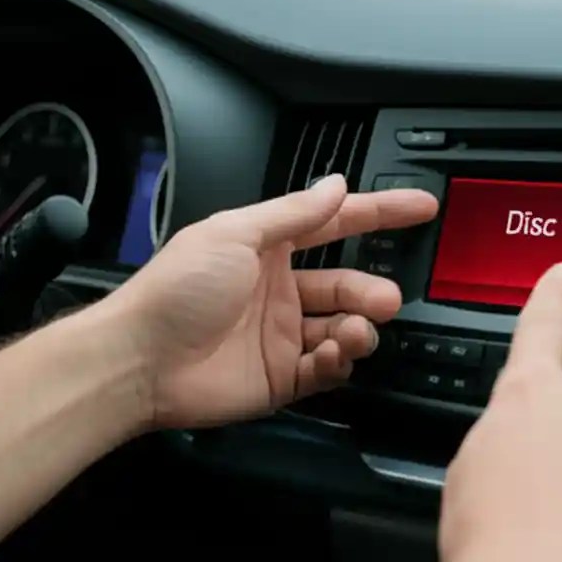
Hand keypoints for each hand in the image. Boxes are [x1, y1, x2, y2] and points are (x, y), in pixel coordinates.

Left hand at [101, 174, 437, 428]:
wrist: (139, 361)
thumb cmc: (176, 290)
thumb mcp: (235, 233)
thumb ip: (293, 213)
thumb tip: (336, 184)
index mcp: (267, 248)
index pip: (336, 223)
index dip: (380, 214)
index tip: (421, 207)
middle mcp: (278, 290)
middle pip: (346, 285)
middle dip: (371, 290)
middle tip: (385, 299)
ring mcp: (280, 335)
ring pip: (342, 328)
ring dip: (358, 329)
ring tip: (355, 332)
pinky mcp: (280, 378)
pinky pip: (326, 369)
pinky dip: (337, 362)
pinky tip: (330, 355)